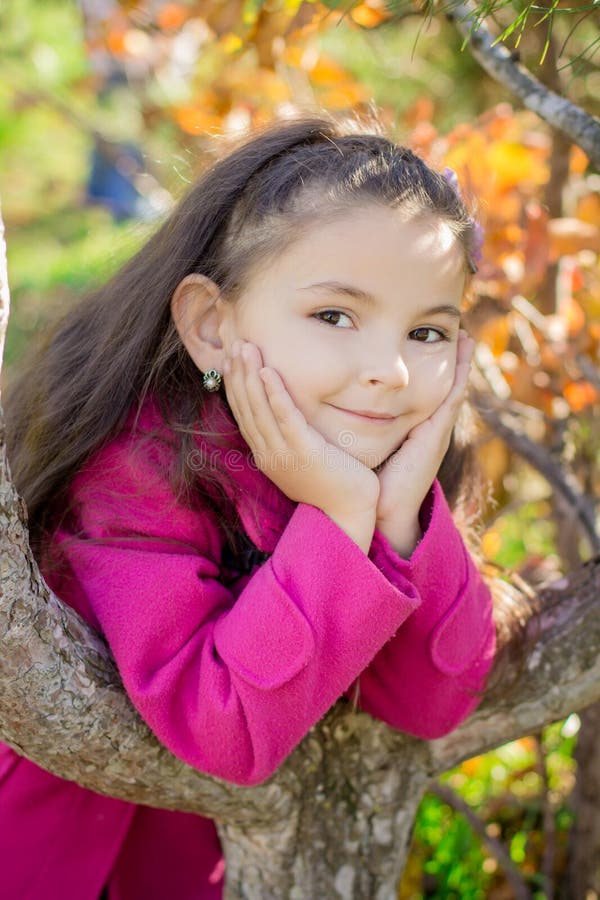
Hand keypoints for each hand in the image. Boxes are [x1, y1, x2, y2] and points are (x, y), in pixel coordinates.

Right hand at [223, 340, 379, 520]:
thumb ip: (291, 436)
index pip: (243, 413)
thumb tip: (287, 414)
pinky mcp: (304, 453)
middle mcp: (268, 453)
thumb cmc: (331, 485)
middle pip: (246, 407)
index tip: (231, 358)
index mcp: (266, 454)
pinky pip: (286, 419)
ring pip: (260, 409)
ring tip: (245, 348)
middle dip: (238, 373)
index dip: (235, 384)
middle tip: (234, 343)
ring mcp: (283, 454)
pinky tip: (268, 373)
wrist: (347, 515)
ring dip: (251, 376)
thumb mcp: (303, 458)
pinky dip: (275, 395)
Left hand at [375, 330, 474, 553]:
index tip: (425, 340)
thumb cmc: (372, 483)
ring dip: (461, 361)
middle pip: (444, 385)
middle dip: (451, 358)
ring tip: (464, 334)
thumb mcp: (367, 447)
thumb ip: (362, 429)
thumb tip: (342, 408)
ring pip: (453, 387)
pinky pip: (452, 396)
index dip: (426, 367)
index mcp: (414, 429)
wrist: (383, 510)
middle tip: (457, 328)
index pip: (423, 391)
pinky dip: (459, 375)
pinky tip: (463, 355)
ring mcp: (436, 429)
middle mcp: (429, 426)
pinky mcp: (437, 432)